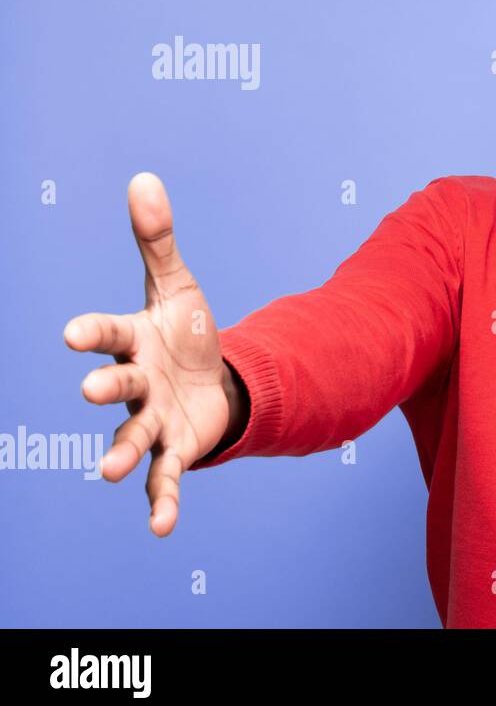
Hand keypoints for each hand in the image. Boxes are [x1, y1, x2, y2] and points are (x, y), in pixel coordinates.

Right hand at [64, 173, 236, 535]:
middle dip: (106, 388)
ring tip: (108, 471)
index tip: (72, 334)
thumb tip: (144, 179)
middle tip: (90, 392)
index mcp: (133, 341)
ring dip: (121, 454)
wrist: (213, 378)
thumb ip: (158, 240)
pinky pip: (166, 477)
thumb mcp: (177, 285)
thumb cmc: (183, 331)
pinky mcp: (175, 449)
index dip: (92, 333)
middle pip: (118, 386)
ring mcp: (152, 420)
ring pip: (132, 437)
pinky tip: (162, 527)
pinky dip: (164, 500)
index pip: (109, 334)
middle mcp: (136, 383)